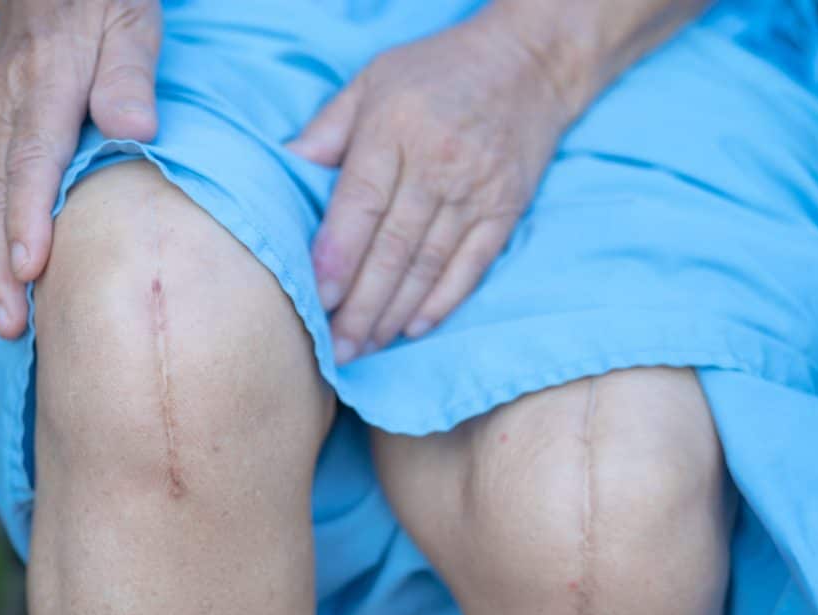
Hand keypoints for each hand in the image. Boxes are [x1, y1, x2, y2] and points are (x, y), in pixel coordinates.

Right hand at [0, 0, 161, 338]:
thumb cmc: (98, 1)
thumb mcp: (131, 22)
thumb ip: (130, 76)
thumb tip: (136, 128)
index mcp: (43, 84)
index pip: (30, 162)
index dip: (26, 219)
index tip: (30, 268)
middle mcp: (3, 107)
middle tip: (11, 322)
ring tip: (0, 316)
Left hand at [287, 15, 584, 362]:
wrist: (529, 63)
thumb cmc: (436, 73)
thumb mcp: (374, 80)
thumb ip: (330, 127)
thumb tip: (288, 164)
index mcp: (396, 130)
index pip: (362, 205)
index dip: (339, 256)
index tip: (318, 298)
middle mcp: (438, 164)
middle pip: (393, 248)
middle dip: (361, 305)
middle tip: (335, 347)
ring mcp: (476, 191)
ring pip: (428, 265)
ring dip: (393, 314)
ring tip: (364, 347)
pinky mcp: (506, 210)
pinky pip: (471, 266)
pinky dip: (442, 302)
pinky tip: (413, 328)